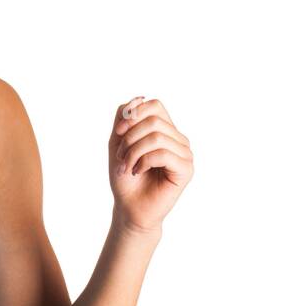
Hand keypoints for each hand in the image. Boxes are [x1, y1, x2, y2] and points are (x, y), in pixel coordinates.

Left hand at [109, 95, 193, 233]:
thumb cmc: (125, 177)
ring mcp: (185, 153)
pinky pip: (163, 154)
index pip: (154, 105)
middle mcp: (178, 139)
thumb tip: (140, 98)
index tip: (118, 133)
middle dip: (130, 138)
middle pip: (154, 120)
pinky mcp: (186, 169)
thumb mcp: (118, 141)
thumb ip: (125, 117)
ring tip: (127, 167)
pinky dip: (143, 162)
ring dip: (133, 152)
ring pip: (157, 137)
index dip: (133, 114)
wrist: (129, 207)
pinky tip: (138, 172)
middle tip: (121, 157)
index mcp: (165, 130)